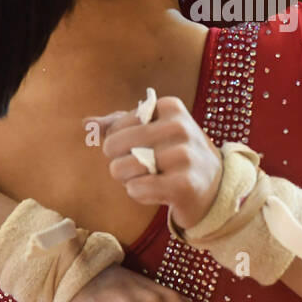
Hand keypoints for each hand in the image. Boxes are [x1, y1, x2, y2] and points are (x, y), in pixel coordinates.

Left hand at [91, 96, 223, 231]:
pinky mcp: (184, 185)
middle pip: (114, 146)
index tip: (142, 148)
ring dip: (129, 180)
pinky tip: (158, 192)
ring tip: (149, 179)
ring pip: (123, 169)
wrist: (214, 187)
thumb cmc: (175, 155)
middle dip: (119, 162)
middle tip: (142, 167)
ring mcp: (184, 156)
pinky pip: (136, 189)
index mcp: (170, 106)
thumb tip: (86, 124)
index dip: (119, 143)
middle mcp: (180, 127)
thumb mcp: (152, 131)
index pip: (115, 126)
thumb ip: (118, 124)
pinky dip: (140, 194)